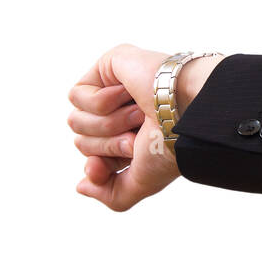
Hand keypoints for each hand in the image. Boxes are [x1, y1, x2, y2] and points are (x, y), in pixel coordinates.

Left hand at [68, 44, 177, 210]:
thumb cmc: (173, 143)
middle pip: (80, 140)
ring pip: (76, 119)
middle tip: (137, 135)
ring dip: (108, 124)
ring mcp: (114, 89)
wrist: (186, 111)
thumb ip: (113, 195)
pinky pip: (77, 94)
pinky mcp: (109, 66)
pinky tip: (129, 94)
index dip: (95, 167)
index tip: (102, 167)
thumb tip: (81, 185)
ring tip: (138, 114)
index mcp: (130, 138)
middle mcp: (121, 115)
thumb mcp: (143, 182)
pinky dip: (102, 102)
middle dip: (107, 144)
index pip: (92, 158)